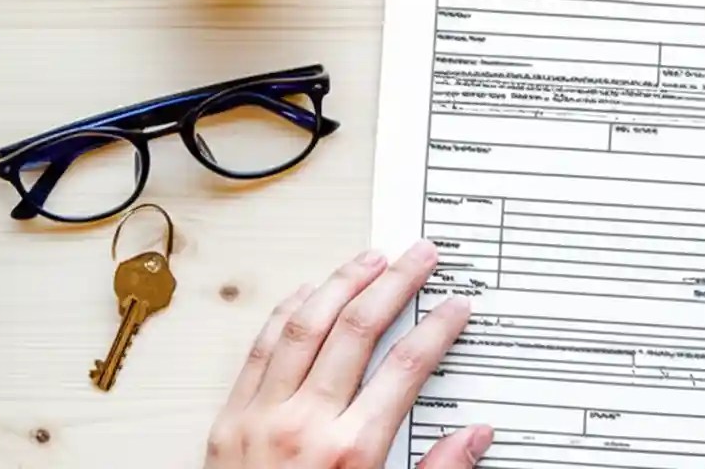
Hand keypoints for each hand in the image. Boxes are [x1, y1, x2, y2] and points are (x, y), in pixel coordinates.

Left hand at [204, 241, 491, 468]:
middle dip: (396, 283)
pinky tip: (308, 292)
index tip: (455, 307)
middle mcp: (305, 426)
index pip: (406, 367)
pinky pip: (261, 348)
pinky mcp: (228, 420)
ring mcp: (261, 418)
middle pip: (358, 329)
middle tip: (419, 255)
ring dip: (341, 282)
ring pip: (306, 324)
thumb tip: (476, 437)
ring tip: (370, 257)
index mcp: (351, 453)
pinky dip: (287, 312)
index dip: (437, 328)